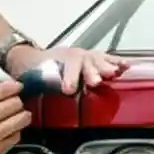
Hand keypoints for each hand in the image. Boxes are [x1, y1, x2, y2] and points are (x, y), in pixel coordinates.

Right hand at [0, 80, 30, 153]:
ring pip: (22, 118)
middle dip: (16, 102)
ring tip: (17, 117)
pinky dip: (16, 132)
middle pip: (16, 103)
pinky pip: (17, 136)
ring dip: (21, 116)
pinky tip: (9, 132)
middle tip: (14, 105)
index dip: (13, 87)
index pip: (2, 90)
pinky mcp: (0, 150)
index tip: (17, 87)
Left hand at [6, 46, 127, 95]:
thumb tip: (28, 97)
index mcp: (55, 61)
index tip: (68, 90)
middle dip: (90, 72)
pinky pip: (104, 59)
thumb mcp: (27, 77)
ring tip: (114, 73)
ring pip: (95, 59)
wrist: (30, 58)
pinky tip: (125, 66)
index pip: (63, 69)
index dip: (68, 78)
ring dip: (105, 66)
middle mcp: (71, 56)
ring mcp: (83, 57)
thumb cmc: (30, 69)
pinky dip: (115, 62)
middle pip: (83, 62)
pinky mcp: (90, 60)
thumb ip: (31, 86)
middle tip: (96, 82)